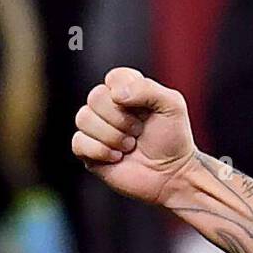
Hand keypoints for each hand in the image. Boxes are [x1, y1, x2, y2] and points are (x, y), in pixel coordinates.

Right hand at [72, 67, 197, 204]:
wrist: (171, 174)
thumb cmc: (173, 139)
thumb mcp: (172, 105)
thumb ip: (147, 89)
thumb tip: (115, 94)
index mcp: (128, 91)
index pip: (113, 77)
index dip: (126, 92)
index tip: (145, 108)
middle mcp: (109, 107)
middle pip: (95, 97)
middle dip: (121, 118)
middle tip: (138, 131)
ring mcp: (97, 129)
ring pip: (83, 118)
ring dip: (112, 135)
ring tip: (130, 145)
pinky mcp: (89, 152)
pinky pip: (78, 142)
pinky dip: (100, 151)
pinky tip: (118, 157)